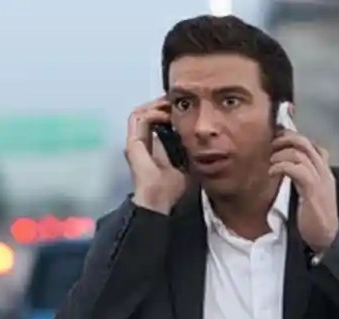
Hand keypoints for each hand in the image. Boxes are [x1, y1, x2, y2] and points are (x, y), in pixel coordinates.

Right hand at [125, 100, 187, 214]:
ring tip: (172, 104)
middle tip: (178, 101)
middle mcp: (142, 143)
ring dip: (157, 105)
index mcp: (153, 147)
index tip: (183, 107)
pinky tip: (166, 114)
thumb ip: (190, 150)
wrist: (160, 198)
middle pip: (148, 114)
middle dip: (163, 105)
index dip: (168, 112)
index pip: (156, 122)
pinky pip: (139, 118)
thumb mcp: (187, 163)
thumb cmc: (173, 187)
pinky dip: (152, 112)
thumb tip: (205, 140)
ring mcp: (136, 142)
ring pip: (141, 112)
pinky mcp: (133, 142)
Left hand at [270, 131, 338, 251]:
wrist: (326, 237)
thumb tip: (286, 172)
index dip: (295, 138)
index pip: (313, 145)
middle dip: (286, 138)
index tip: (279, 140)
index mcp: (325, 172)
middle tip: (272, 144)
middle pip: (306, 142)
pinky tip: (272, 172)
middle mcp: (324, 172)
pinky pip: (297, 169)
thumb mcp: (310, 195)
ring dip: (281, 153)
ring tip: (271, 162)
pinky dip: (281, 166)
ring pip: (300, 153)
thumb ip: (302, 181)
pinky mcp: (313, 189)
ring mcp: (320, 179)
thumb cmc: (314, 220)